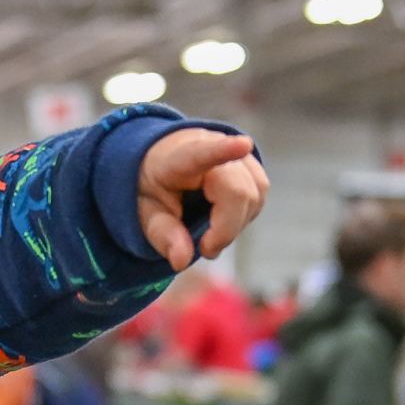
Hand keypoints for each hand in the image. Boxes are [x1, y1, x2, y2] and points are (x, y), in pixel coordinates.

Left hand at [137, 130, 267, 270]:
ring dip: (235, 224)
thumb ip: (163, 236)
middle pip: (238, 192)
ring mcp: (234, 153)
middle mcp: (212, 146)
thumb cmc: (154, 187)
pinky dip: (243, 216)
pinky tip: (223, 219)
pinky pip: (259, 196)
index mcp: (177, 158)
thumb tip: (182, 260)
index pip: (201, 154)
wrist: (165, 162)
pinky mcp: (251, 164)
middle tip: (204, 249)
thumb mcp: (146, 214)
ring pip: (254, 195)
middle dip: (225, 230)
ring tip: (210, 231)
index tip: (243, 144)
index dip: (223, 150)